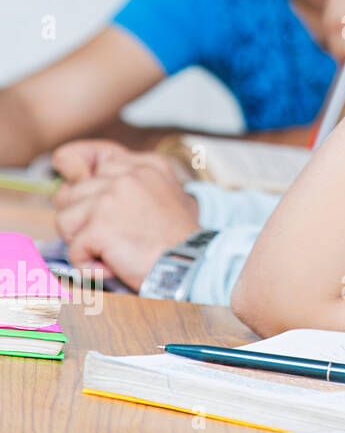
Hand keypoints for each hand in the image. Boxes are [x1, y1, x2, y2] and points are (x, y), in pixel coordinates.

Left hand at [50, 139, 200, 290]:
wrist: (191, 264)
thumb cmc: (177, 237)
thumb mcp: (169, 193)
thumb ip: (138, 181)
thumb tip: (90, 179)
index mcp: (145, 166)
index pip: (96, 168)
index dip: (95, 196)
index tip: (111, 215)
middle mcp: (126, 177)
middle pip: (73, 194)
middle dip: (83, 220)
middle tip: (109, 237)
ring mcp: (110, 200)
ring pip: (65, 220)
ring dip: (81, 241)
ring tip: (109, 250)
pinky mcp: (99, 228)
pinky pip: (73, 249)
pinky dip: (88, 265)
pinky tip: (112, 266)